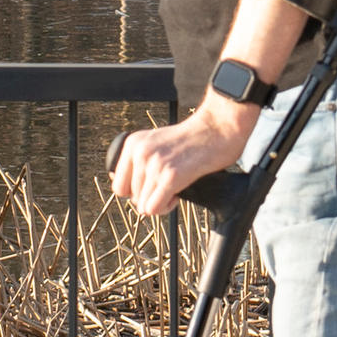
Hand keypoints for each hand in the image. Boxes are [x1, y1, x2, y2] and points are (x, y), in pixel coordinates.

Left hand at [109, 103, 254, 216]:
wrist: (217, 128)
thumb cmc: (192, 139)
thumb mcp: (155, 143)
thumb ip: (138, 162)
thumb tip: (125, 191)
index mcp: (133, 144)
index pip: (119, 185)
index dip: (135, 192)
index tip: (152, 186)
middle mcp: (140, 153)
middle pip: (132, 198)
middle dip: (151, 197)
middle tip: (169, 186)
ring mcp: (154, 164)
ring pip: (143, 206)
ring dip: (160, 203)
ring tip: (175, 188)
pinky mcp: (170, 176)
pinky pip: (153, 208)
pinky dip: (165, 208)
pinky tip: (177, 195)